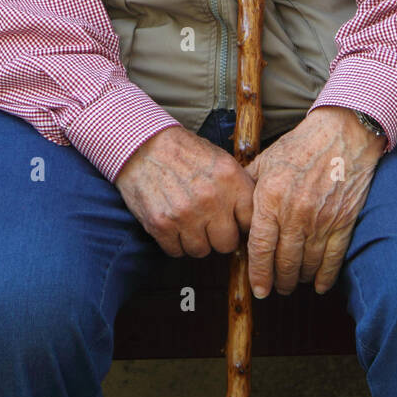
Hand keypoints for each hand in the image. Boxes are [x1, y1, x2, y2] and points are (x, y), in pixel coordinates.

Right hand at [115, 124, 255, 258]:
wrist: (142, 144)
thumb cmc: (184, 152)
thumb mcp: (220, 160)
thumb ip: (238, 188)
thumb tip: (254, 218)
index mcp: (230, 179)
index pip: (250, 222)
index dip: (241, 224)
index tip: (233, 222)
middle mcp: (211, 198)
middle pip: (227, 243)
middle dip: (218, 236)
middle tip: (208, 223)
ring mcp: (185, 214)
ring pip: (201, 251)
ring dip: (195, 240)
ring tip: (188, 220)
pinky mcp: (161, 224)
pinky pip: (176, 251)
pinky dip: (174, 242)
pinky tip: (172, 222)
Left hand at [243, 106, 384, 296]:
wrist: (342, 133)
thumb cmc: (301, 145)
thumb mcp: (266, 160)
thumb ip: (249, 186)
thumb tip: (234, 206)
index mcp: (271, 198)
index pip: (260, 248)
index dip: (259, 273)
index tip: (258, 289)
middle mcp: (295, 213)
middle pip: (284, 262)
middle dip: (279, 281)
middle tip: (276, 288)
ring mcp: (321, 220)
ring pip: (307, 264)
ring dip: (300, 279)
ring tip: (295, 283)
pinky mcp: (343, 222)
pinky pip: (333, 259)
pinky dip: (326, 276)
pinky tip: (319, 284)